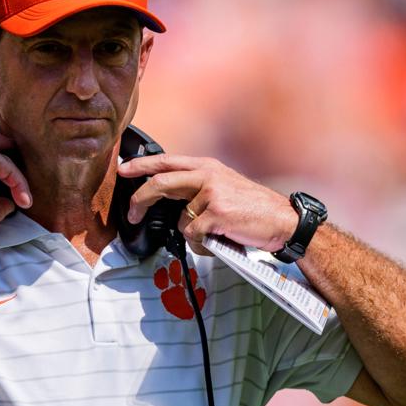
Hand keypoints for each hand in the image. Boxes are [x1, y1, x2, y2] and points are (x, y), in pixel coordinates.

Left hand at [118, 155, 297, 253]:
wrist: (282, 219)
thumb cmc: (251, 208)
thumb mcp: (222, 187)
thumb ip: (195, 189)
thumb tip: (167, 201)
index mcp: (206, 167)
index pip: (166, 162)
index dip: (141, 165)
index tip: (123, 169)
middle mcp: (207, 175)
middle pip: (160, 183)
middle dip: (140, 200)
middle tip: (131, 216)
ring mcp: (211, 193)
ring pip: (181, 220)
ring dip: (193, 234)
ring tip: (214, 234)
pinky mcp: (216, 213)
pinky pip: (193, 234)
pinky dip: (204, 244)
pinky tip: (221, 240)